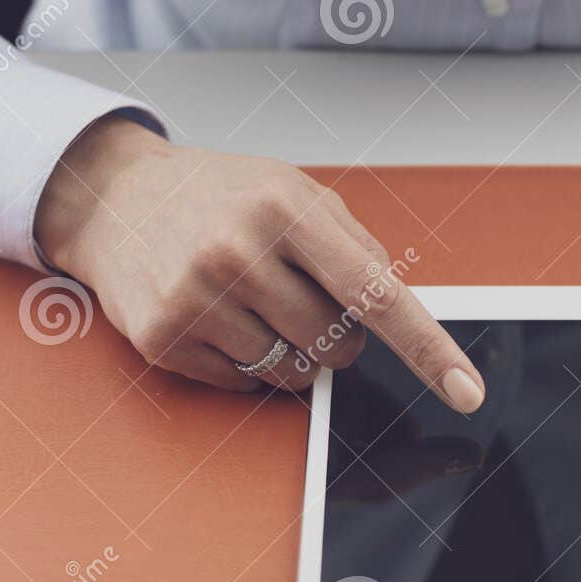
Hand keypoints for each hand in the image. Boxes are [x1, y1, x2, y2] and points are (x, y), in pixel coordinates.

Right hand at [34, 116, 485, 410]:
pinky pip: (244, 385)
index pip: (377, 296)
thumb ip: (356, 247)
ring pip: (293, 373)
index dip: (429, 350)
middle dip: (337, 335)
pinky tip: (219, 317)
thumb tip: (400, 313)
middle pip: (338, 346)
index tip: (466, 391)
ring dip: (292, 352)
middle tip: (300, 295)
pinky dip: (247, 362)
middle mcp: (238, 254)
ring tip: (253, 301)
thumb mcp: (293, 190)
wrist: (114, 198)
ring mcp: (197, 301)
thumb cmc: (220, 196)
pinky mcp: (166, 339)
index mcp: (286, 210)